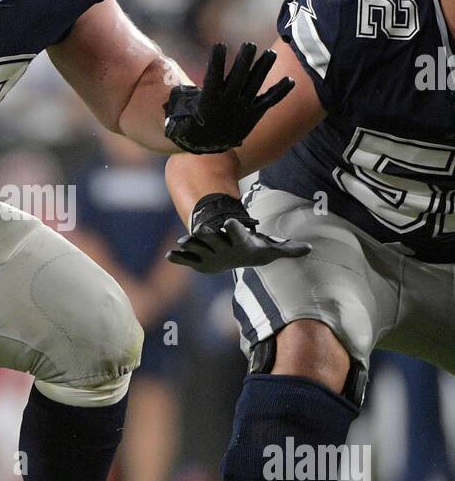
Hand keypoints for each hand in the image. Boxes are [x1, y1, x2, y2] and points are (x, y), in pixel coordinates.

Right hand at [163, 42, 293, 153]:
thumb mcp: (181, 108)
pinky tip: (290, 80)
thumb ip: (182, 94)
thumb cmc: (190, 124)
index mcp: (209, 100)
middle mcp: (228, 103)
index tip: (219, 45)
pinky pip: (269, 101)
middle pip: (239, 77)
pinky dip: (280, 91)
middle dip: (244, 60)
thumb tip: (174, 83)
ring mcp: (243, 109)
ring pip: (255, 85)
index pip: (214, 75)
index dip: (216, 60)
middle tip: (249, 44)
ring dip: (263, 68)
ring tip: (270, 54)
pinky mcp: (253, 116)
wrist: (205, 150)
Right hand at [167, 217, 310, 274]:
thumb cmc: (251, 248)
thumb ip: (288, 249)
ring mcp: (207, 249)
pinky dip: (179, 258)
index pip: (238, 232)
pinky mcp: (198, 259)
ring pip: (197, 246)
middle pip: (214, 238)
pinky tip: (170, 256)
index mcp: (239, 239)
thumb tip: (311, 249)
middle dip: (209, 235)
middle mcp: (221, 242)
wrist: (228, 245)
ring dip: (190, 245)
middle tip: (204, 231)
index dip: (236, 227)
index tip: (232, 221)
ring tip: (181, 245)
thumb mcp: (270, 249)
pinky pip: (187, 258)